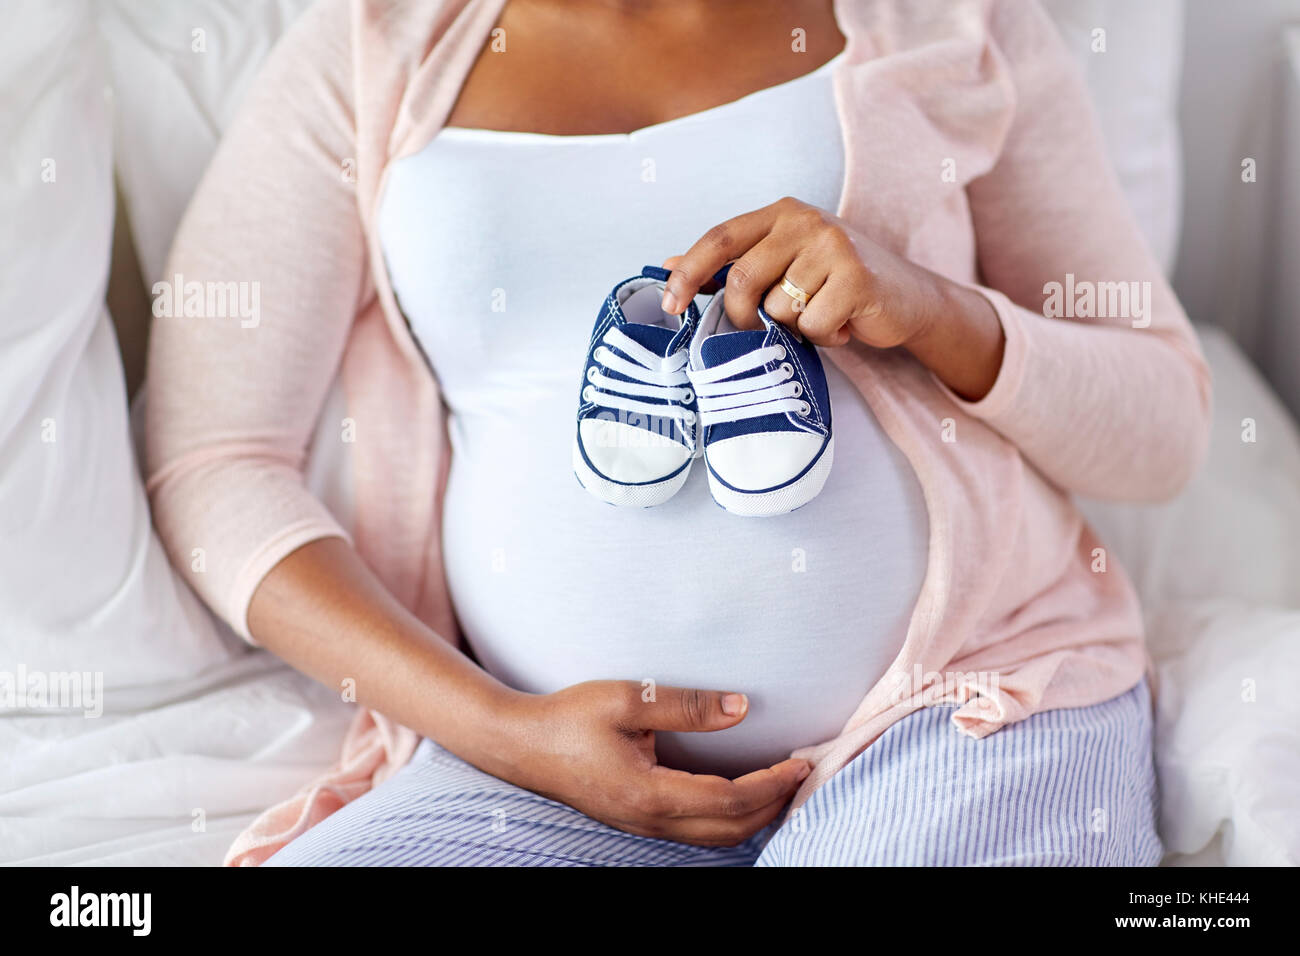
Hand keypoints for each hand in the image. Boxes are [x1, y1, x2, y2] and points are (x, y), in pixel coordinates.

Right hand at [495, 680, 810, 846]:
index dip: (771, 785)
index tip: (800, 762)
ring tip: (782, 787)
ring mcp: (641, 825)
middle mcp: (650, 820)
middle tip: (804, 776)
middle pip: (729, 830)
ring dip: (753, 817)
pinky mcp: (636, 819)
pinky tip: (740, 795)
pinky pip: (695, 830)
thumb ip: (688, 706)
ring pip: (713, 837)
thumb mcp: (629, 699)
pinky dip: (728, 818)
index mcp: (650, 794)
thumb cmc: (569, 717)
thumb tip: (742, 708)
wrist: (519, 744)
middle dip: (773, 807)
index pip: (730, 801)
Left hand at [662, 196, 1004, 399]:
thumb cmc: (837, 283)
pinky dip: (824, 337)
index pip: (720, 239)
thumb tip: (668, 266)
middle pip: (741, 278)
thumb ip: (730, 264)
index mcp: (781, 212)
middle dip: (741, 317)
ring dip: (794, 328)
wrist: (909, 297)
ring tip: (820, 317)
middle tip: (760, 331)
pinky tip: (844, 325)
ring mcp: (834, 246)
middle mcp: (806, 221)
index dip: (688, 273)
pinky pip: (813, 325)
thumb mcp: (782, 264)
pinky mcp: (857, 278)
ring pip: (778, 308)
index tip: (671, 306)